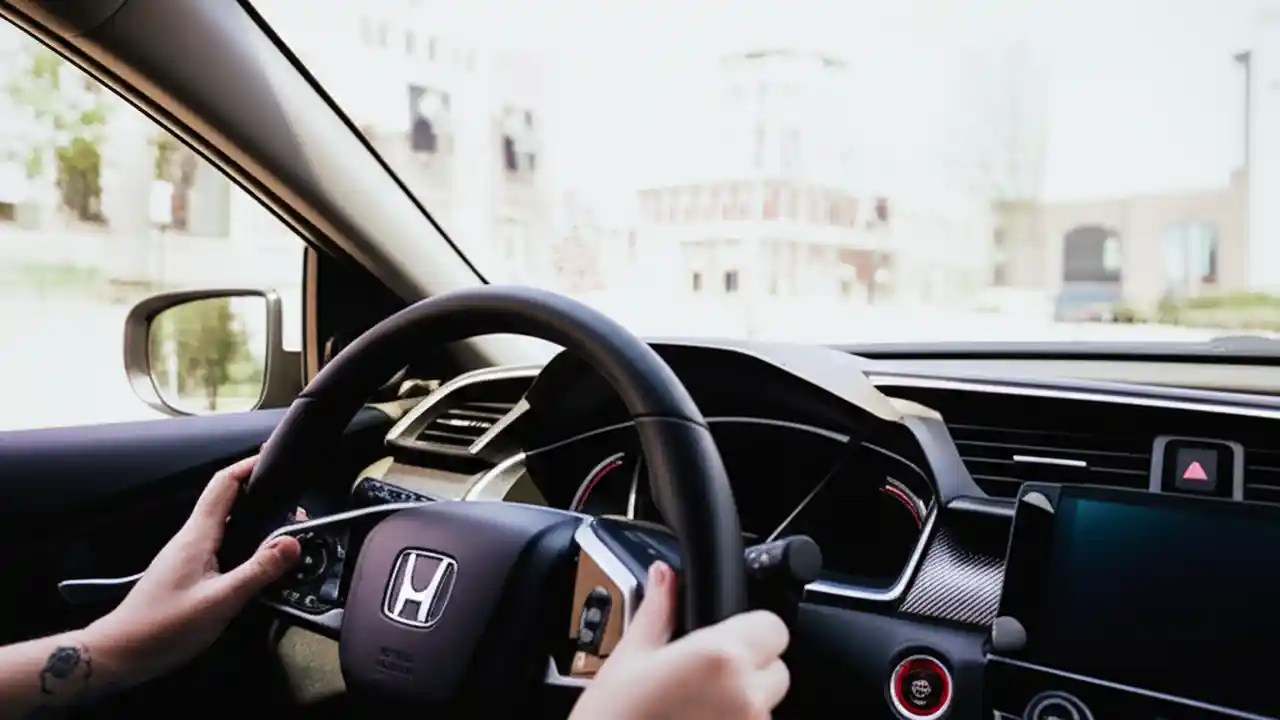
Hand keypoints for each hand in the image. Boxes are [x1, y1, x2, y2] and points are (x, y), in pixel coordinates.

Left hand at [86, 455, 300, 685]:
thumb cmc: (162, 627)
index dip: (249, 465)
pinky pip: (220, 545)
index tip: (273, 457)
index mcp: (197, 536)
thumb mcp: (220, 600)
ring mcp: (187, 555)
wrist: (122, 652)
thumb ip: (258, 570)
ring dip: (252, 518)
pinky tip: (256, 560)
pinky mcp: (187, 573)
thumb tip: (291, 542)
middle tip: (289, 501)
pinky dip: (243, 542)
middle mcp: (191, 539)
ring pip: (225, 524)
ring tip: (281, 526)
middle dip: (258, 492)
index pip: (224, 484)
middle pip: (226, 500)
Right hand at [569, 562, 790, 719]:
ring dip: (743, 701)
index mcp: (720, 657)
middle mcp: (745, 696)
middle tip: (705, 675)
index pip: (773, 626)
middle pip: (776, 669)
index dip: (751, 628)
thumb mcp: (631, 657)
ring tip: (695, 705)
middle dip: (750, 668)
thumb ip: (658, 610)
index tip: (727, 635)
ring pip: (765, 704)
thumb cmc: (612, 719)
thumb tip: (663, 577)